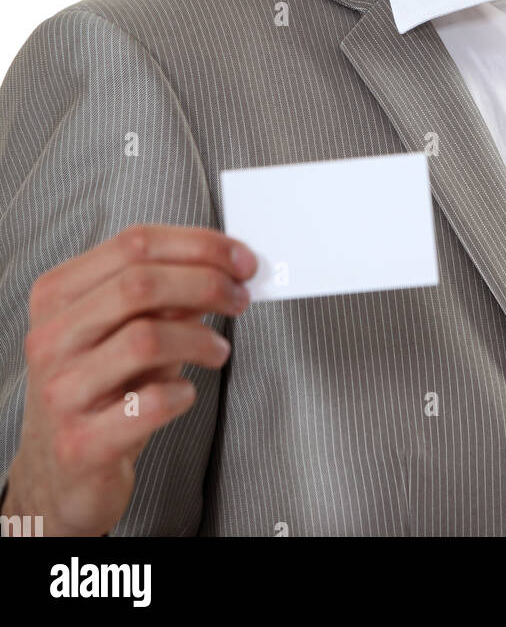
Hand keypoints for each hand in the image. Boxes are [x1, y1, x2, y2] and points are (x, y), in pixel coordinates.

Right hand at [1, 224, 256, 535]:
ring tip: (218, 350)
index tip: (240, 258)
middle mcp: (50, 338)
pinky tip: (185, 394)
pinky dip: (182, 393)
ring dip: (200, 339)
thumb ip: (163, 296)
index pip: (133, 244)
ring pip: (146, 339)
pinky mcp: (79, 444)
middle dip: (206, 283)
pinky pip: (149, 404)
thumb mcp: (122, 331)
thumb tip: (223, 266)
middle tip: (240, 298)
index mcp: (58, 296)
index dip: (198, 245)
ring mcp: (60, 392)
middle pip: (140, 284)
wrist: (60, 476)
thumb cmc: (99, 392)